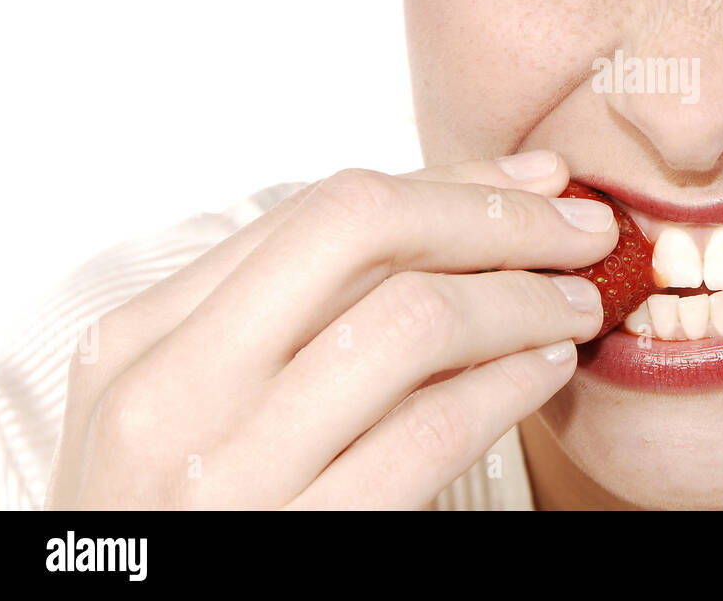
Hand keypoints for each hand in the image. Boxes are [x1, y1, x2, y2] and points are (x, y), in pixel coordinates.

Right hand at [44, 151, 615, 508]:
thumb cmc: (187, 517)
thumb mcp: (197, 406)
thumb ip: (295, 314)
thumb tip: (466, 205)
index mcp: (139, 340)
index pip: (323, 212)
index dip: (454, 183)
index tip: (540, 179)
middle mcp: (170, 393)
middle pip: (363, 230)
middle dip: (496, 214)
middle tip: (582, 227)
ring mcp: (227, 474)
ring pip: (413, 321)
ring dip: (524, 299)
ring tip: (580, 305)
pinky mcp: (299, 543)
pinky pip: (430, 433)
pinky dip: (510, 386)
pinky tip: (547, 372)